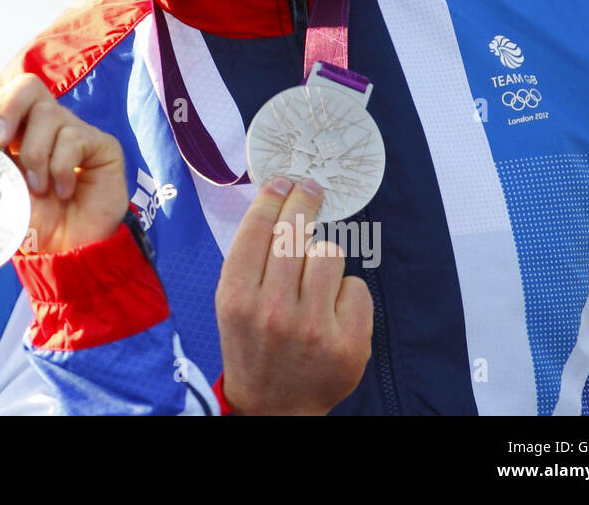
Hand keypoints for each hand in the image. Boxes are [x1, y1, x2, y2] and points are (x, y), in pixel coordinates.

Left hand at [0, 74, 127, 254]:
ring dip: (35, 155)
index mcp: (13, 131)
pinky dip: (61, 168)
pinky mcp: (100, 144)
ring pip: (48, 114)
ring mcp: (73, 131)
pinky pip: (74, 138)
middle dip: (7, 109)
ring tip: (37, 188)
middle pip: (27, 86)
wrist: (66, 252)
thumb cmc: (29, 222)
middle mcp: (43, 125)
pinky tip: (63, 191)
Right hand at [215, 177, 372, 414]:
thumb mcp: (232, 303)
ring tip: (313, 279)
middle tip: (311, 188)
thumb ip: (250, 259)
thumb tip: (278, 201)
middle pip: (295, 233)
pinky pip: (356, 286)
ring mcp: (314, 329)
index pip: (257, 231)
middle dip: (304, 202)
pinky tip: (331, 310)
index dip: (272, 198)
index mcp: (237, 298)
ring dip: (322, 258)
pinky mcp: (349, 343)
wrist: (274, 406)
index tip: (283, 181)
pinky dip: (346, 293)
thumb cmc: (252, 344)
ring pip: (329, 253)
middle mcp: (273, 311)